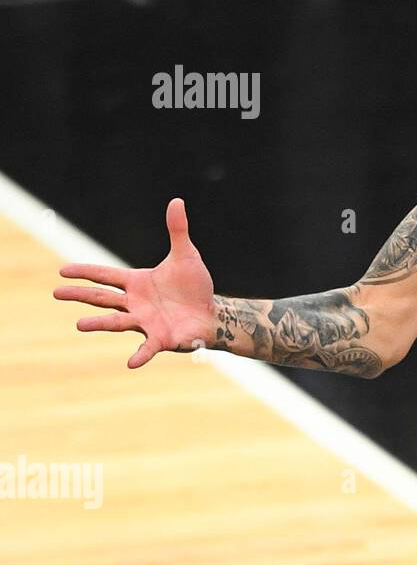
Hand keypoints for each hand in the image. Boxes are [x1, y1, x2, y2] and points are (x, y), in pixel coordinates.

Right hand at [54, 198, 215, 368]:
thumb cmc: (195, 286)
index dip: (86, 272)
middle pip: (102, 298)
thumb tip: (176, 201)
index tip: (62, 270)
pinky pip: (147, 348)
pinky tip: (130, 363)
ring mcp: (145, 321)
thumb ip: (177, 231)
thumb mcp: (186, 255)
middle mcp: (135, 303)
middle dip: (80, 295)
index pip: (106, 275)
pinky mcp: (160, 338)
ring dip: (99, 324)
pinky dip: (139, 355)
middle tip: (56, 292)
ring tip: (79, 325)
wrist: (212, 313)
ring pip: (116, 322)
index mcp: (137, 283)